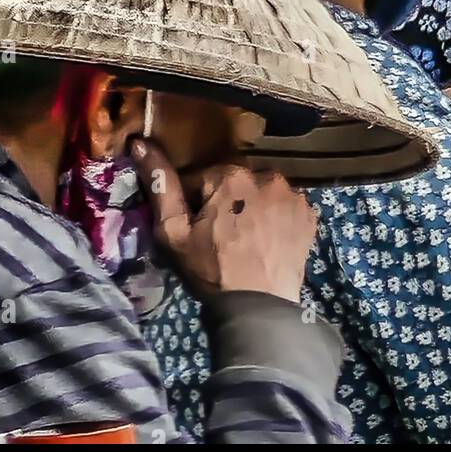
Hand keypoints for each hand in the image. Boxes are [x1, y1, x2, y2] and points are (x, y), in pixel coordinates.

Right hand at [130, 138, 317, 302]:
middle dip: (227, 201)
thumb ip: (160, 184)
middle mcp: (266, 174)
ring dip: (254, 206)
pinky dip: (277, 217)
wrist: (259, 308)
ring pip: (262, 191)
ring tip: (247, 239)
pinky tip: (269, 240)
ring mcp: (293, 193)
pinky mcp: (310, 213)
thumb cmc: (212, 270)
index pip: (203, 178)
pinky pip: (286, 205)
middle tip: (222, 236)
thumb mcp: (174, 233)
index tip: (197, 228)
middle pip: (236, 182)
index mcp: (231, 174)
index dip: (196, 203)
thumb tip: (140, 143)